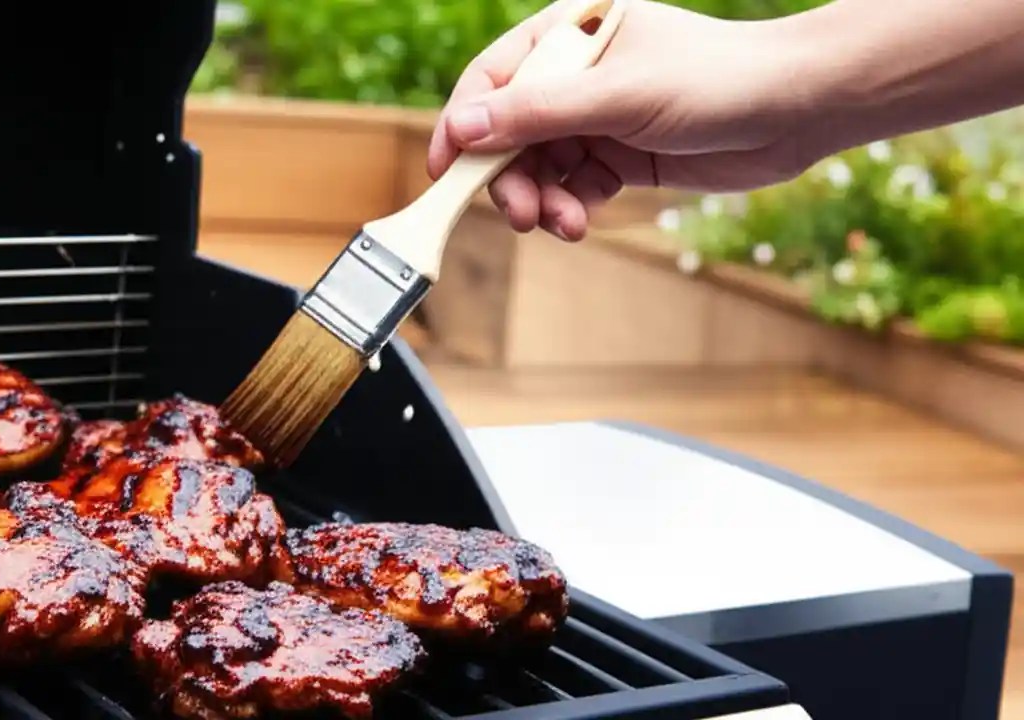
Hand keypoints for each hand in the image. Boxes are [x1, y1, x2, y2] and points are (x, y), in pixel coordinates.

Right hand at [427, 0, 818, 240]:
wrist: (796, 112)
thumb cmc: (716, 80)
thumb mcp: (617, 97)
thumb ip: (535, 114)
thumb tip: (460, 128)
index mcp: (570, 33)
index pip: (492, 79)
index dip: (462, 126)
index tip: (444, 173)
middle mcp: (576, 74)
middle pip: (510, 131)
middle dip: (510, 177)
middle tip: (519, 215)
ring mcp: (598, 116)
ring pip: (541, 166)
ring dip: (543, 199)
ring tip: (562, 224)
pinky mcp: (620, 155)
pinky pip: (573, 186)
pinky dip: (569, 207)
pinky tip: (579, 222)